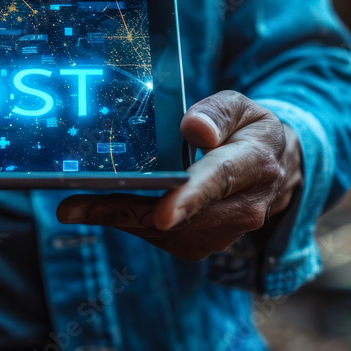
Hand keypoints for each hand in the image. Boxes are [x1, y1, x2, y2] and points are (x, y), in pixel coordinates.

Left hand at [56, 91, 301, 260]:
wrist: (275, 170)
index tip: (163, 213)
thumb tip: (193, 127)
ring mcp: (228, 230)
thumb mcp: (242, 107)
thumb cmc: (249, 131)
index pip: (220, 179)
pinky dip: (132, 224)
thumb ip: (218, 112)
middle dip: (126, 211)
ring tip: (77, 207)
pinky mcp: (209, 243)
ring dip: (120, 219)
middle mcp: (245, 205)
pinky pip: (164, 240)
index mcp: (254, 162)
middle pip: (180, 214)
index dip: (189, 197)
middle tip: (75, 207)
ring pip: (167, 232)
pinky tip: (105, 209)